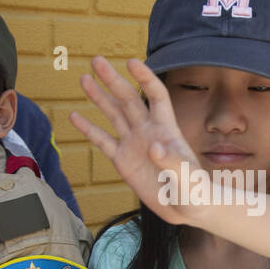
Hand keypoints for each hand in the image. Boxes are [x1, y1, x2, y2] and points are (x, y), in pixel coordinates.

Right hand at [69, 56, 203, 225]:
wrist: (188, 208)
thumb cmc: (195, 190)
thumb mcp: (187, 177)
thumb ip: (172, 162)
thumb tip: (154, 147)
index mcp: (167, 129)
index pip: (156, 96)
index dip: (145, 78)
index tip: (131, 62)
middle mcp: (148, 131)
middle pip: (128, 99)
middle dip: (113, 79)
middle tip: (97, 60)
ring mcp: (134, 144)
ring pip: (113, 115)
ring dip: (99, 97)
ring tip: (84, 79)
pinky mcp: (123, 161)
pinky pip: (103, 141)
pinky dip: (88, 129)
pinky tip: (75, 116)